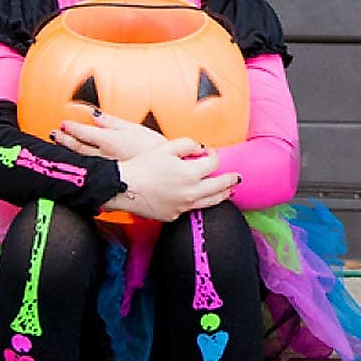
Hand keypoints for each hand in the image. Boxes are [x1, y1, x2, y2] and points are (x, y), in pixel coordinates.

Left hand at [52, 110, 165, 159]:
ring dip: (68, 152)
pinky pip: (90, 170)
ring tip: (61, 146)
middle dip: (64, 140)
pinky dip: (80, 165)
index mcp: (109, 141)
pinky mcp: (109, 178)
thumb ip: (112, 122)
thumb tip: (94, 114)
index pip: (83, 133)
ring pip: (81, 160)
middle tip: (56, 134)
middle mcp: (103, 156)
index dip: (71, 128)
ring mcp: (105, 168)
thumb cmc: (154, 150)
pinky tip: (77, 165)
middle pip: (77, 147)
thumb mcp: (134, 129)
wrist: (166, 170)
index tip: (64, 124)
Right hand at [100, 137, 239, 222]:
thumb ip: (188, 145)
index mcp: (191, 174)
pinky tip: (201, 199)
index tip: (210, 153)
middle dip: (230, 180)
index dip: (214, 156)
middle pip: (219, 187)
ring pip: (210, 202)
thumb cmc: (142, 166)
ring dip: (222, 195)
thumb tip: (202, 149)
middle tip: (237, 178)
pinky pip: (191, 209)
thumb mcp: (166, 147)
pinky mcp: (174, 215)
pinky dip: (199, 202)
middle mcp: (191, 193)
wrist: (123, 187)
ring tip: (229, 192)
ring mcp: (183, 206)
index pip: (213, 164)